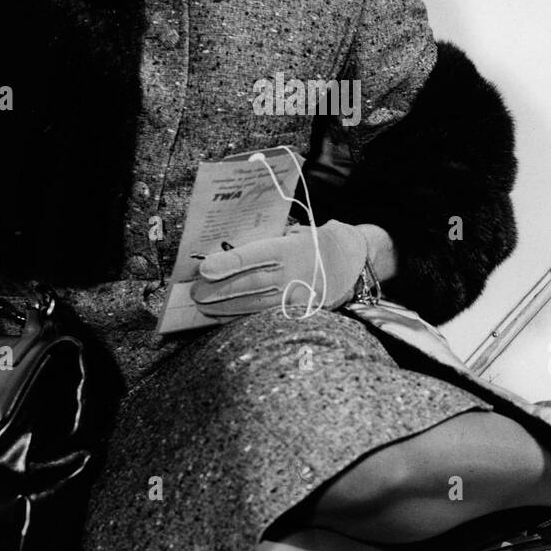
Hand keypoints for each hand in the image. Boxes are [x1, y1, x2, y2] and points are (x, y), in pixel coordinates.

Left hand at [189, 220, 369, 318]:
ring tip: (204, 307)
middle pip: (250, 285)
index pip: (254, 256)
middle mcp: (296, 275)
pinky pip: (267, 319)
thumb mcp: (297, 232)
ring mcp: (299, 298)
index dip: (227, 263)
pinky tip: (225, 318)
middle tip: (195, 293)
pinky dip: (243, 319)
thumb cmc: (319, 242)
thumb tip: (231, 249)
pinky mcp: (302, 314)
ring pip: (255, 306)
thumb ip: (269, 240)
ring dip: (226, 308)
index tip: (203, 268)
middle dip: (218, 290)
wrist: (356, 263)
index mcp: (292, 249)